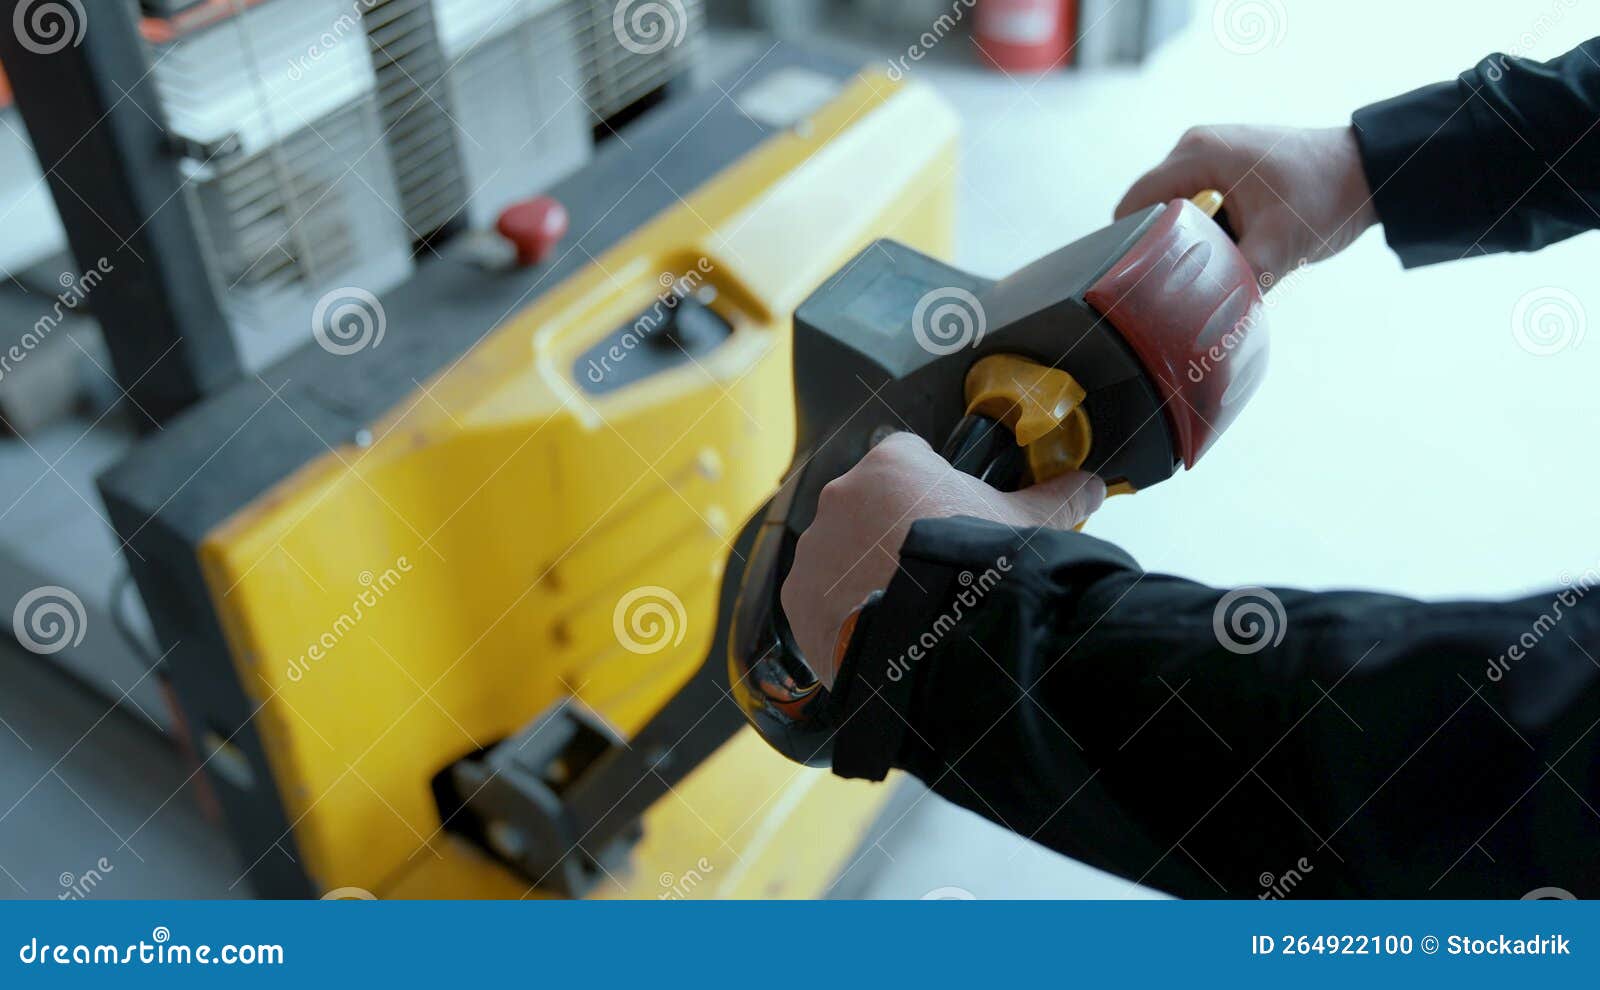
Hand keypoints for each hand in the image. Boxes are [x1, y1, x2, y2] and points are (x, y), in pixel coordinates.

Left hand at [780, 431, 1105, 688]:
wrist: (935, 648)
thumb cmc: (978, 574)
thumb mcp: (1028, 526)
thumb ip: (1057, 497)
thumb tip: (1091, 483)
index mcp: (891, 465)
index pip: (906, 455)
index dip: (931, 485)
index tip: (949, 515)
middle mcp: (840, 498)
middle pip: (869, 506)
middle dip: (894, 532)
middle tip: (931, 568)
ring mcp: (814, 549)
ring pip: (841, 552)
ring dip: (865, 571)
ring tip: (907, 606)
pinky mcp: (798, 599)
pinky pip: (819, 598)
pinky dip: (843, 612)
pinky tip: (878, 629)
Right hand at [1115, 125, 1378, 282]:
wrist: (1370, 169)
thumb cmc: (1327, 196)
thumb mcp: (1279, 247)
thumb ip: (1237, 284)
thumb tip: (1206, 327)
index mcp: (1198, 155)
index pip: (1134, 203)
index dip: (1125, 245)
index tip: (1129, 283)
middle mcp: (1196, 147)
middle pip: (1148, 206)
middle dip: (1153, 245)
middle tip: (1161, 287)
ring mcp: (1211, 152)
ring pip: (1171, 206)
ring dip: (1178, 239)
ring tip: (1188, 275)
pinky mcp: (1226, 165)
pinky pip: (1194, 201)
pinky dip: (1198, 228)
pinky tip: (1213, 255)